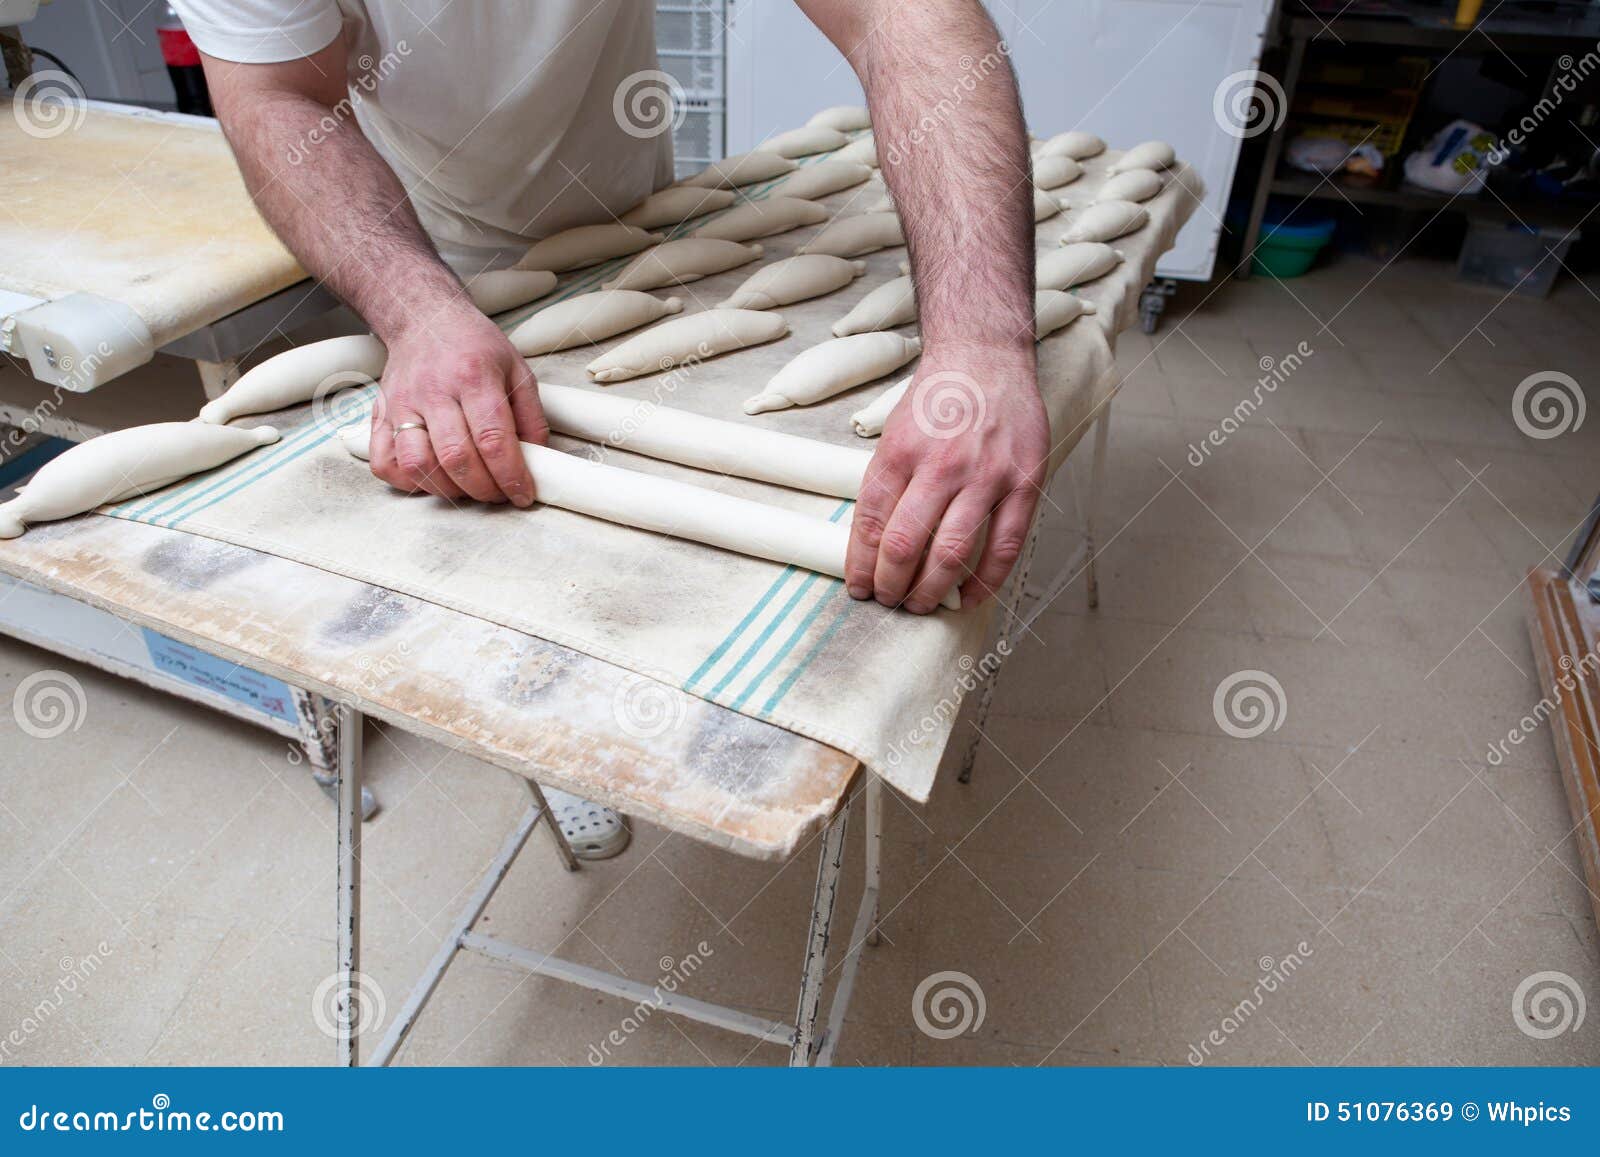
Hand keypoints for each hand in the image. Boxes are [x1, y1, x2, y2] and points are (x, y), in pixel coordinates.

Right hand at [368, 302, 547, 505]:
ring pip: (417, 465)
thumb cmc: (472, 345)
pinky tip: (432, 477)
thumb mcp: (517, 369)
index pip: (492, 439)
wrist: (424, 319)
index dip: (510, 476)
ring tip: (466, 486)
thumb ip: (531, 416)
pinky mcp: (379, 414)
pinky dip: (408, 482)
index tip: (522, 494)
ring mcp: (400, 403)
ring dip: (447, 490)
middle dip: (483, 489)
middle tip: (497, 492)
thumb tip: (537, 460)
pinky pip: (384, 462)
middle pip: (455, 457)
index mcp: (473, 376)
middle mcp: (433, 390)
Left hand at [846, 344, 1048, 613]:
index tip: (859, 588)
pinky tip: (968, 599)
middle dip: (891, 585)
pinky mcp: (1023, 483)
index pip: (871, 524)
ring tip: (919, 606)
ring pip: (953, 553)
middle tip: (888, 602)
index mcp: (900, 453)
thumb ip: (887, 483)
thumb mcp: (895, 432)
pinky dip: (985, 582)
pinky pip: (1005, 546)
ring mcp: (985, 476)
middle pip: (906, 545)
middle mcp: (940, 466)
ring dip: (931, 590)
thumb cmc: (937, 399)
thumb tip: (873, 541)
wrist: (985, 358)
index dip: (861, 565)